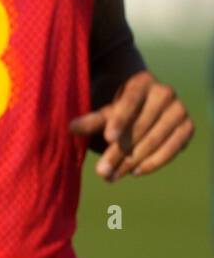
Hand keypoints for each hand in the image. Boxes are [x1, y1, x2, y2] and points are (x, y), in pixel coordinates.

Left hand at [70, 70, 193, 179]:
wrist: (145, 110)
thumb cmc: (119, 111)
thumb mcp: (105, 113)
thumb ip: (92, 121)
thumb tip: (71, 127)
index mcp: (142, 81)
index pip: (131, 101)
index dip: (120, 120)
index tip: (107, 138)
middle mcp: (164, 93)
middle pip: (140, 126)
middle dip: (118, 151)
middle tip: (101, 171)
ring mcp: (179, 110)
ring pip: (154, 140)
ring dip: (132, 162)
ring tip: (112, 176)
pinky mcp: (187, 128)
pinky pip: (172, 149)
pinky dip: (153, 163)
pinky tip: (135, 172)